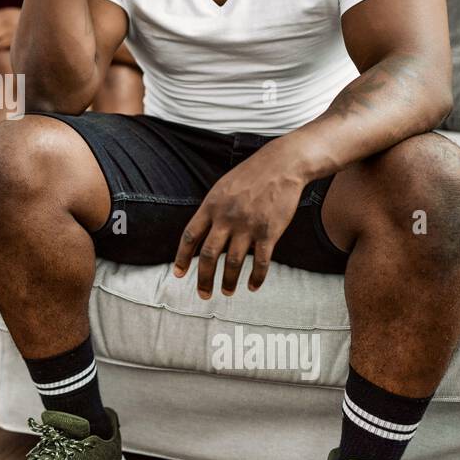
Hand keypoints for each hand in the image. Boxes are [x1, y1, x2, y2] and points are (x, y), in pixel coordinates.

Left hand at [173, 143, 305, 298]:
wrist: (281, 165)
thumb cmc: (250, 175)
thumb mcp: (222, 187)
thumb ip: (211, 210)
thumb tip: (200, 232)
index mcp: (211, 206)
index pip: (190, 236)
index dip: (182, 257)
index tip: (178, 274)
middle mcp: (226, 218)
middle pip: (209, 255)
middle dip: (204, 279)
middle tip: (203, 295)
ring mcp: (248, 226)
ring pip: (234, 263)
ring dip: (229, 281)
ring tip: (226, 292)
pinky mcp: (269, 232)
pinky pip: (261, 262)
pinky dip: (256, 277)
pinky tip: (252, 286)